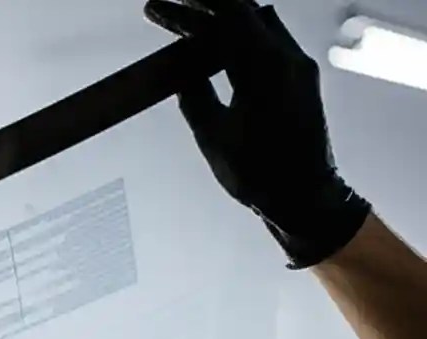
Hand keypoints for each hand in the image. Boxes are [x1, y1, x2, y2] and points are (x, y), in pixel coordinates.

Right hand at [145, 0, 370, 267]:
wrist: (306, 196)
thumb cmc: (260, 174)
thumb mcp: (212, 135)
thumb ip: (194, 95)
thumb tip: (182, 72)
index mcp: (265, 69)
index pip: (225, 18)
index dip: (188, 9)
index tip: (157, 9)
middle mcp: (288, 59)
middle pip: (244, 12)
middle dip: (205, 6)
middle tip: (170, 6)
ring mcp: (298, 67)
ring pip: (258, 22)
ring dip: (223, 19)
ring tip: (189, 23)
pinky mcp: (300, 78)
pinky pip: (268, 42)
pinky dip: (239, 36)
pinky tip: (217, 45)